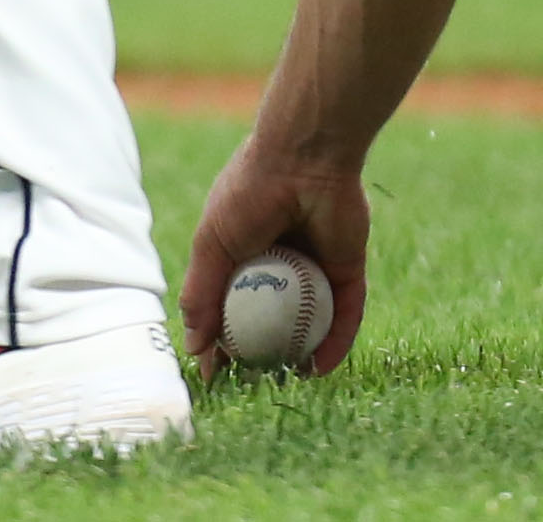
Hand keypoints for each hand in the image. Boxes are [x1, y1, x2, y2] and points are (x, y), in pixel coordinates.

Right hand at [180, 132, 371, 378]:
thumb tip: (194, 348)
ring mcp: (315, 269)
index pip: (231, 308)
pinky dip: (334, 343)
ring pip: (311, 323)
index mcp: (243, 254)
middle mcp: (280, 264)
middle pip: (274, 321)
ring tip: (286, 382)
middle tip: (253, 383)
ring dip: (300, 354)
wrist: (304, 159)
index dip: (222, 342)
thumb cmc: (248, 193)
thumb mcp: (212, 244)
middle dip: (264, 353)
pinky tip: (319, 367)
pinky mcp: (348, 270)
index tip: (215, 375)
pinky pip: (344, 315)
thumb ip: (201, 294)